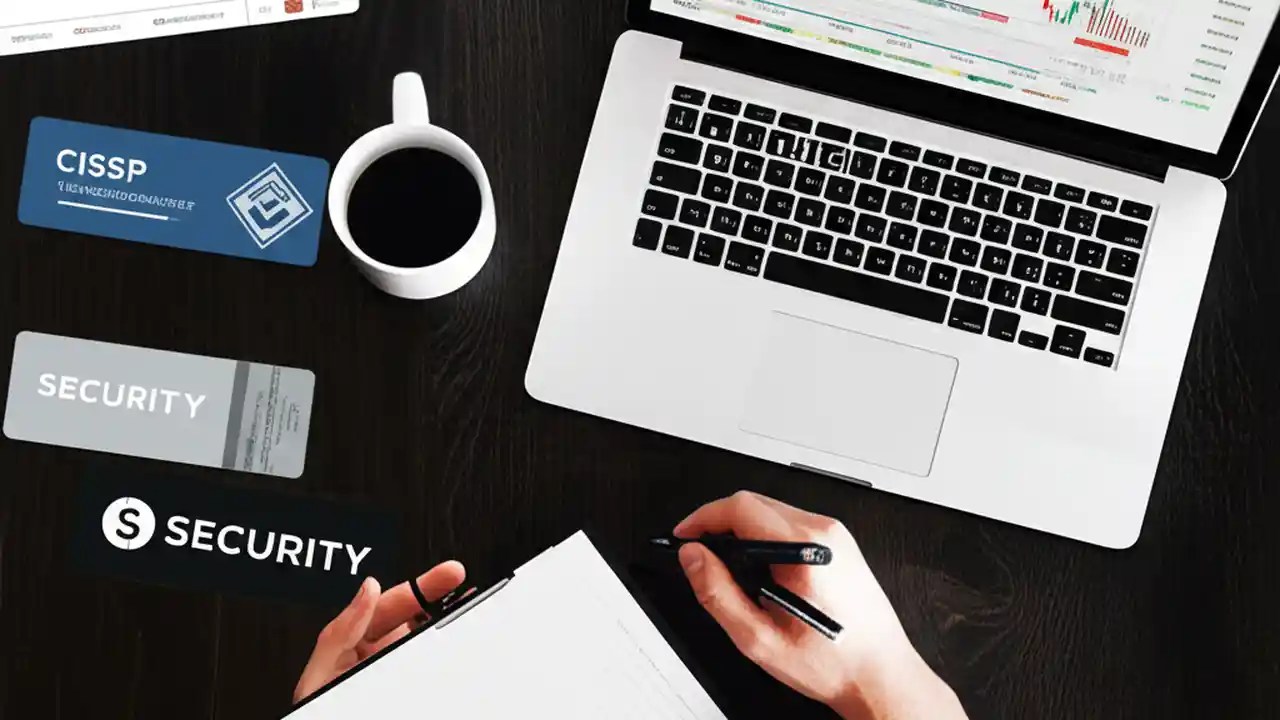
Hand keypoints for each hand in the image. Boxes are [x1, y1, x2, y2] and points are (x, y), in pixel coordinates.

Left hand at [293, 561, 465, 703]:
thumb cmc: (320, 713)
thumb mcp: (322, 673)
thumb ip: (342, 631)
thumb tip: (367, 590)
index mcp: (354, 642)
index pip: (390, 604)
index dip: (420, 585)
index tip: (447, 575)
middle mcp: (377, 654)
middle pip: (415, 615)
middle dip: (441, 595)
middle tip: (465, 583)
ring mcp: (396, 672)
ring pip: (428, 639)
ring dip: (450, 623)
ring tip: (472, 610)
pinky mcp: (410, 690)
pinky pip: (434, 668)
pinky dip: (451, 654)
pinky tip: (465, 647)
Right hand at [675, 492, 965, 719]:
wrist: (881, 675)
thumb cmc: (834, 663)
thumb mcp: (760, 639)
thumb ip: (718, 594)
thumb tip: (693, 559)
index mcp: (806, 552)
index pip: (740, 508)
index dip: (703, 518)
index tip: (685, 536)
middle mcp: (824, 534)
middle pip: (754, 503)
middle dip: (720, 525)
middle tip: (702, 557)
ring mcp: (836, 536)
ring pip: (771, 511)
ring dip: (743, 532)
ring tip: (734, 573)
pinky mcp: (840, 543)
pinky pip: (790, 523)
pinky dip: (765, 538)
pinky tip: (762, 573)